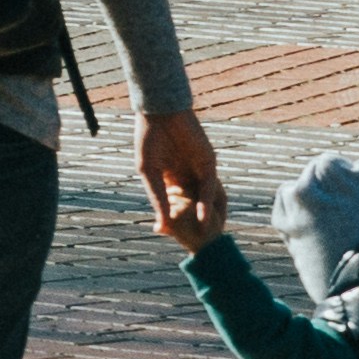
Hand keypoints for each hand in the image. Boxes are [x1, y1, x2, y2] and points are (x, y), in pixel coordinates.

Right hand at [138, 111, 224, 248]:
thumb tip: (160, 223)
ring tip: (205, 240)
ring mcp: (199, 170)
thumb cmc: (149, 138)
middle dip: (194, 224)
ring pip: (205, 200)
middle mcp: (188, 175)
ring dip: (205, 219)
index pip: (175, 203)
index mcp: (171, 176)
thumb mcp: (148, 172)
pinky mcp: (209, 164)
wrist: (160, 112)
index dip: (172, 219)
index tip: (168, 238)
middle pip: (193, 205)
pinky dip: (206, 205)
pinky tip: (203, 220)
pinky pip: (210, 189)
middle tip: (195, 246)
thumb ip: (156, 197)